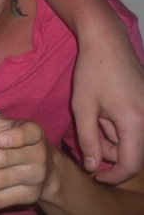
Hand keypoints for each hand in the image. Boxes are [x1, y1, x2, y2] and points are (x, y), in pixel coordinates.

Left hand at [72, 21, 143, 183]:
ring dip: (111, 134)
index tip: (95, 175)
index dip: (112, 176)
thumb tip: (92, 168)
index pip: (130, 164)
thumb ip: (88, 140)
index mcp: (135, 122)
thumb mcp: (83, 108)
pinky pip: (134, 126)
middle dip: (107, 148)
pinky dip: (118, 124)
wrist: (106, 42)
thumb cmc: (92, 72)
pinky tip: (105, 106)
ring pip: (131, 139)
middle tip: (88, 126)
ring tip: (96, 111)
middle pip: (131, 152)